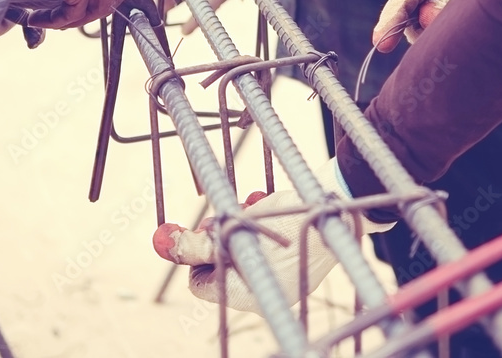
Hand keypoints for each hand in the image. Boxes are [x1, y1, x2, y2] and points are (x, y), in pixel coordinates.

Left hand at [152, 159, 392, 313]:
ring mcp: (286, 284)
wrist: (338, 203)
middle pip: (221, 272)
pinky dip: (260, 236)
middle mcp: (267, 298)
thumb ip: (197, 244)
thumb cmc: (285, 216)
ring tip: (252, 213)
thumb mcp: (235, 227)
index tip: (209, 231)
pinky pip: (266, 256)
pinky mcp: (298, 270)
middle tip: (228, 218)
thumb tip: (164, 246)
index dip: (198, 255)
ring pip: (243, 260)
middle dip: (220, 242)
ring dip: (239, 234)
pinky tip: (268, 216)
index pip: (200, 284)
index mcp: (249, 295)